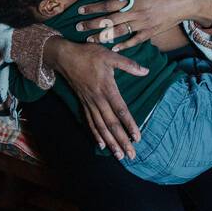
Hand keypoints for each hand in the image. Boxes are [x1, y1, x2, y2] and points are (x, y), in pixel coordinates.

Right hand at [49, 37, 149, 159]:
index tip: (137, 137)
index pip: (120, 110)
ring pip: (101, 127)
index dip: (129, 124)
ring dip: (110, 142)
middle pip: (111, 124)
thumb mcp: (110, 55)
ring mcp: (89, 103)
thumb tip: (146, 71)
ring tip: (119, 155)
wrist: (65, 57)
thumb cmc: (89, 55)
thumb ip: (129, 65)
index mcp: (107, 88)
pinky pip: (90, 122)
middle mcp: (98, 100)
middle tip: (131, 155)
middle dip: (122, 141)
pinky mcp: (83, 104)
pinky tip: (101, 145)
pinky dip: (96, 135)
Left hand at [74, 0, 211, 52]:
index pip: (108, 4)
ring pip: (118, 32)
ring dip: (102, 37)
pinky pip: (134, 41)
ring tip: (89, 40)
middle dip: (92, 24)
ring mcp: (143, 24)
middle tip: (78, 28)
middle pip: (109, 20)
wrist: (185, 2)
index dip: (93, 7)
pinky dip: (123, 45)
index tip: (81, 10)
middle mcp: (136, 13)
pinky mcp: (150, 32)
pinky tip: (113, 48)